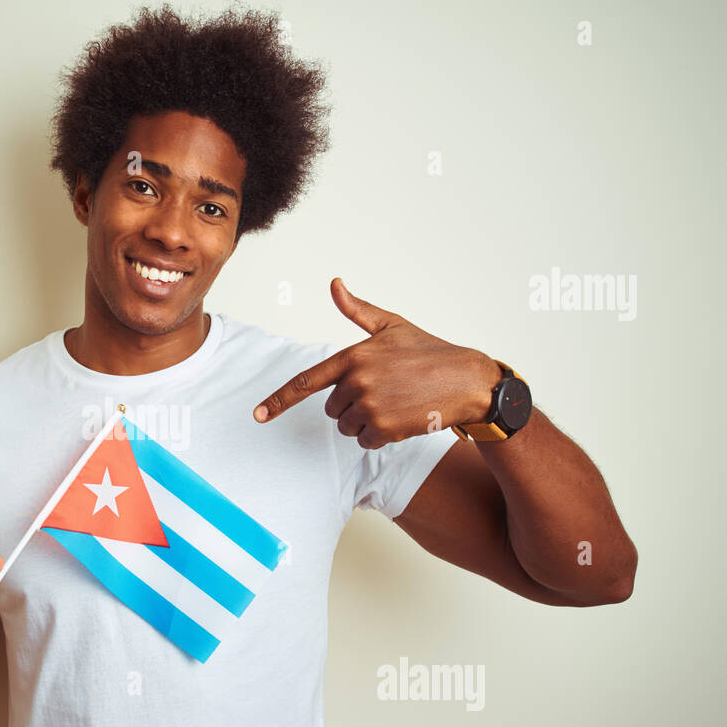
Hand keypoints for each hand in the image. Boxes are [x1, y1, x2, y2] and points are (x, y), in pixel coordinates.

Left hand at [253, 278, 501, 448]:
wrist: (468, 380)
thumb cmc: (430, 351)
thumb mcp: (392, 325)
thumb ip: (358, 310)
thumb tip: (335, 285)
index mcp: (354, 355)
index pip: (307, 381)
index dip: (279, 400)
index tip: (259, 415)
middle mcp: (358, 380)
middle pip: (332, 409)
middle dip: (352, 405)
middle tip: (384, 392)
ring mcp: (371, 405)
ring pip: (348, 426)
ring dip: (366, 422)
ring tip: (395, 403)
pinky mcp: (386, 426)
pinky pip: (366, 441)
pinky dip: (380, 436)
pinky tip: (402, 418)